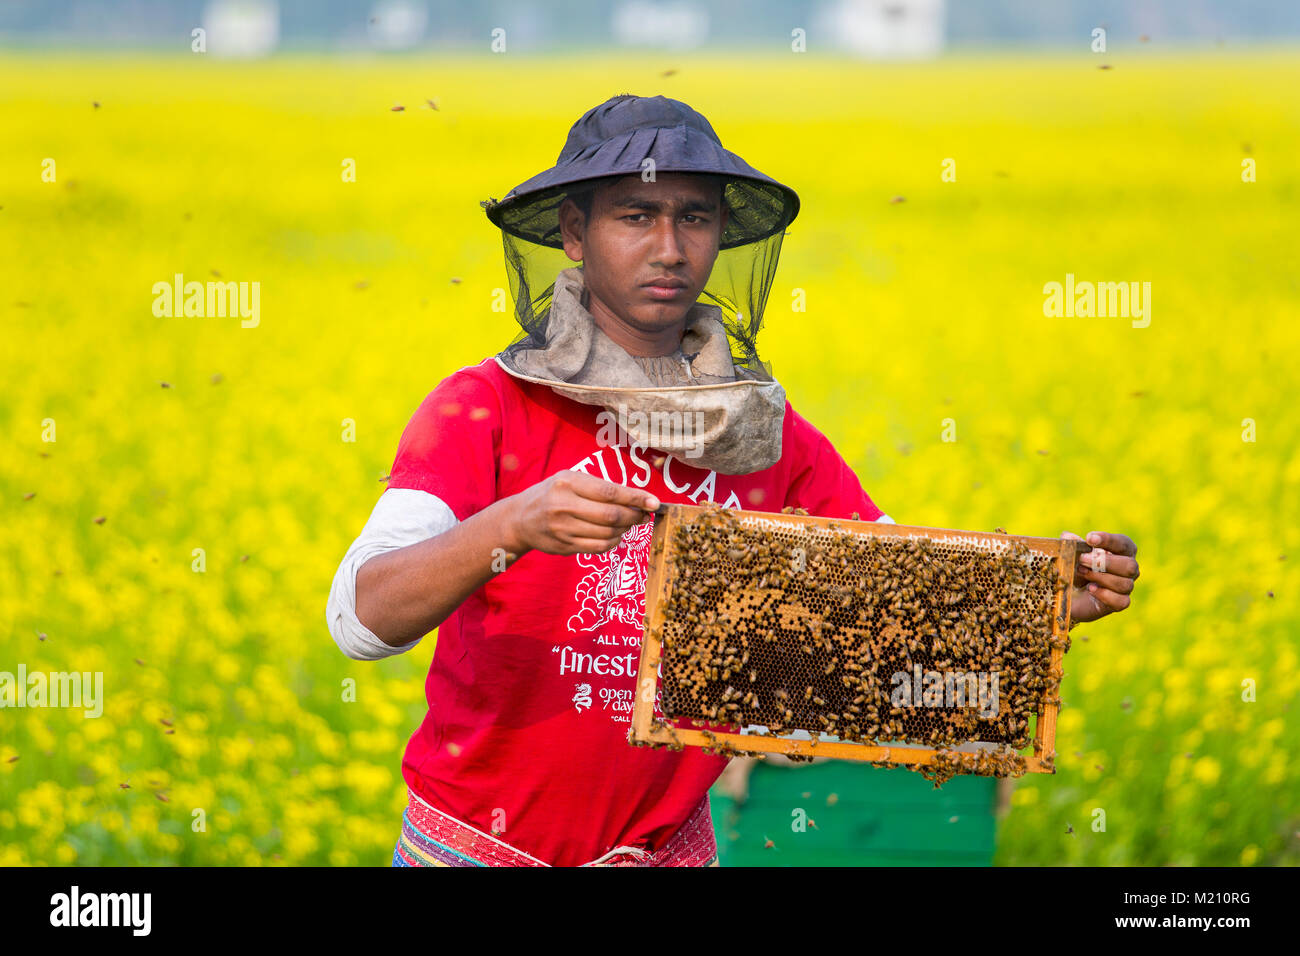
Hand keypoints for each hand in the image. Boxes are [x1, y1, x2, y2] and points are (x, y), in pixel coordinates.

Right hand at [509, 471, 658, 556]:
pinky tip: (615, 536)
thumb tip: (637, 499)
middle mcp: (564, 506)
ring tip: (628, 523)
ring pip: (607, 534)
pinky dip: (613, 543)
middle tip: (642, 515)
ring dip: (625, 530)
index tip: (654, 502)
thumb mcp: (570, 479)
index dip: (636, 498)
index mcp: (568, 483)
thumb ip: (600, 487)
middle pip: (611, 516)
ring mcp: (563, 529)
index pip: (609, 492)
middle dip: (633, 516)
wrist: (520, 519)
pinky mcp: (564, 546)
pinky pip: (598, 548)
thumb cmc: (552, 493)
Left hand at [1061, 531, 1138, 624]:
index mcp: (1122, 552)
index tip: (1090, 538)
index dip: (1109, 540)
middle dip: (1104, 562)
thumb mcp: (1072, 554)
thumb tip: (1067, 536)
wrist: (1070, 594)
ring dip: (1100, 577)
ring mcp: (1126, 587)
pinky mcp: (1119, 603)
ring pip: (1125, 584)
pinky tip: (1091, 589)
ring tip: (1081, 573)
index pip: (1124, 544)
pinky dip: (1105, 595)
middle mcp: (1128, 569)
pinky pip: (1121, 601)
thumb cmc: (1076, 567)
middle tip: (1082, 560)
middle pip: (1130, 566)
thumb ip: (1072, 544)